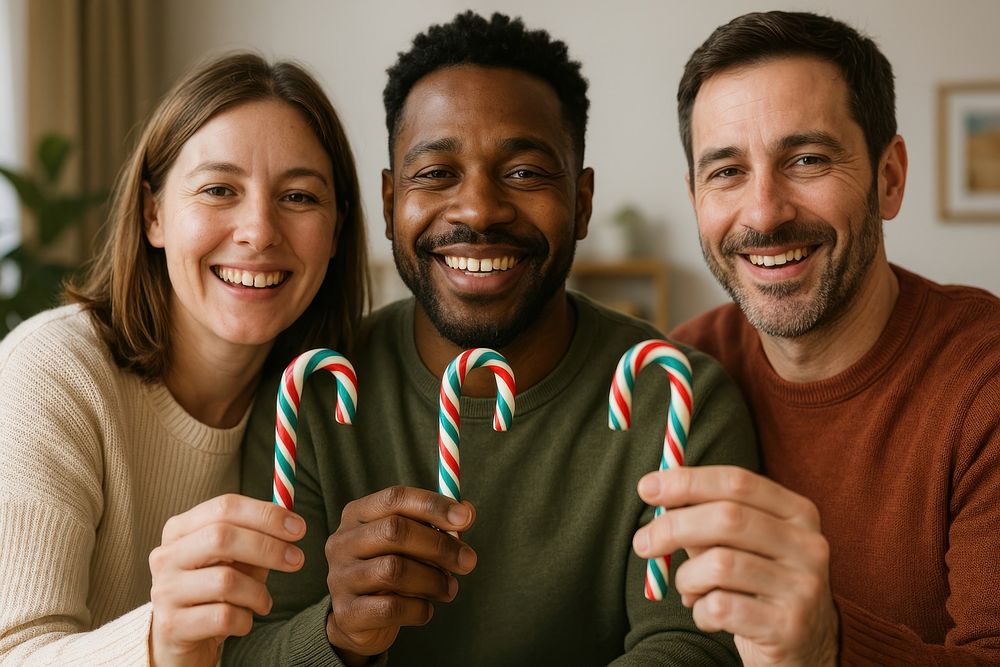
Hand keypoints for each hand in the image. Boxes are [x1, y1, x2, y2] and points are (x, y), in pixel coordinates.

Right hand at [148, 494, 306, 666]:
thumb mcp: (236, 560)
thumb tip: (292, 520)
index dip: (266, 514)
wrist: (181, 640)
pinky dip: (245, 620)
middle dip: (268, 547)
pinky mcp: (171, 625)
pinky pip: (223, 617)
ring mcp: (164, 590)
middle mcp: (165, 555)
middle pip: (222, 538)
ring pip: (225, 581)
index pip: (225, 507)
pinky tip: (243, 621)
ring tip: (264, 602)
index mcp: (180, 529)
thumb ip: (258, 538)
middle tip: (297, 560)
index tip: (299, 528)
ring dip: (258, 592)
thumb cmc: (215, 591)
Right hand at [324, 486, 476, 663]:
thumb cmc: (390, 569)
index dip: (433, 505)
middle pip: (394, 530)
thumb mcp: (410, 542)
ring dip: (433, 580)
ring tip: (449, 589)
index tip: (466, 517)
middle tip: (468, 561)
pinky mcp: (347, 613)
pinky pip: (391, 608)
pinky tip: (426, 609)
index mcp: (357, 515)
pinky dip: (419, 609)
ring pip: (394, 570)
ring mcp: (340, 578)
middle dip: (439, 546)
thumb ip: (437, 526)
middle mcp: (342, 542)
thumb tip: (467, 512)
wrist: (358, 621)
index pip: (395, 498)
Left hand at [632, 466, 837, 666]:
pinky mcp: (788, 626)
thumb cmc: (758, 584)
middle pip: (728, 518)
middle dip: (673, 526)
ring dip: (687, 577)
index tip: (646, 489)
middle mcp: (808, 545)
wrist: (804, 645)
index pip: (737, 483)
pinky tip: (708, 614)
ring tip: (688, 589)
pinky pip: (721, 608)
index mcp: (798, 513)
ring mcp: (803, 587)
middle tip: (641, 543)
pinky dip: (700, 610)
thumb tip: (655, 491)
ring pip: (720, 565)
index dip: (687, 482)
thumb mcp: (741, 545)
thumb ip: (706, 518)